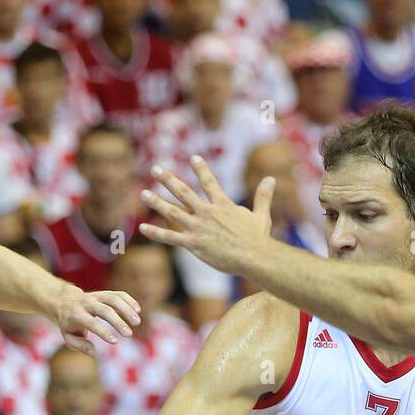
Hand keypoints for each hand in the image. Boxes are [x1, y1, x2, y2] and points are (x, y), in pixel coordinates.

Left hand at [52, 288, 140, 354]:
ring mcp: (97, 296)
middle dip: (118, 322)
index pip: (91, 323)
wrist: (64, 302)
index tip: (115, 341)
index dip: (103, 332)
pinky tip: (138, 310)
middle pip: (104, 310)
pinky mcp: (105, 293)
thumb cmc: (69, 324)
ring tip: (137, 322)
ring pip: (113, 299)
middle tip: (129, 334)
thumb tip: (94, 353)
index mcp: (76, 314)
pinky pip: (118, 294)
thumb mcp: (69, 337)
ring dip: (127, 309)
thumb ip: (80, 346)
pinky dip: (129, 300)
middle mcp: (87, 303)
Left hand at [140, 155, 273, 275]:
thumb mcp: (261, 215)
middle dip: (168, 179)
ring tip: (143, 193)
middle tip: (155, 169)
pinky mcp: (194, 244)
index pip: (209, 182)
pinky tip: (142, 227)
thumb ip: (263, 196)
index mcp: (222, 205)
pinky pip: (171, 238)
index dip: (201, 169)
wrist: (253, 256)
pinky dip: (156, 233)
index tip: (193, 158)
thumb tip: (272, 178)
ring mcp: (198, 227)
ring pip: (173, 211)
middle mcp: (207, 212)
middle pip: (183, 191)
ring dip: (157, 202)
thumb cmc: (258, 239)